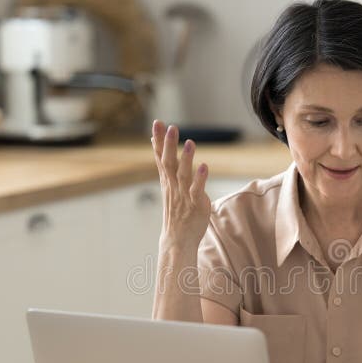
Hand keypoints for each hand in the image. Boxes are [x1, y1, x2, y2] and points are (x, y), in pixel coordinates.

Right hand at [151, 120, 210, 249]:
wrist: (177, 239)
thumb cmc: (176, 210)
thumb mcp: (169, 185)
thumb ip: (166, 165)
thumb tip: (158, 144)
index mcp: (167, 180)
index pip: (161, 157)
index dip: (159, 140)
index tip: (157, 123)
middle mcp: (173, 185)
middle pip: (169, 162)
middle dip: (169, 145)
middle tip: (170, 127)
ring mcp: (184, 195)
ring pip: (183, 174)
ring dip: (186, 159)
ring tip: (189, 142)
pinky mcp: (195, 204)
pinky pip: (197, 190)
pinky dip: (200, 179)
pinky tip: (204, 166)